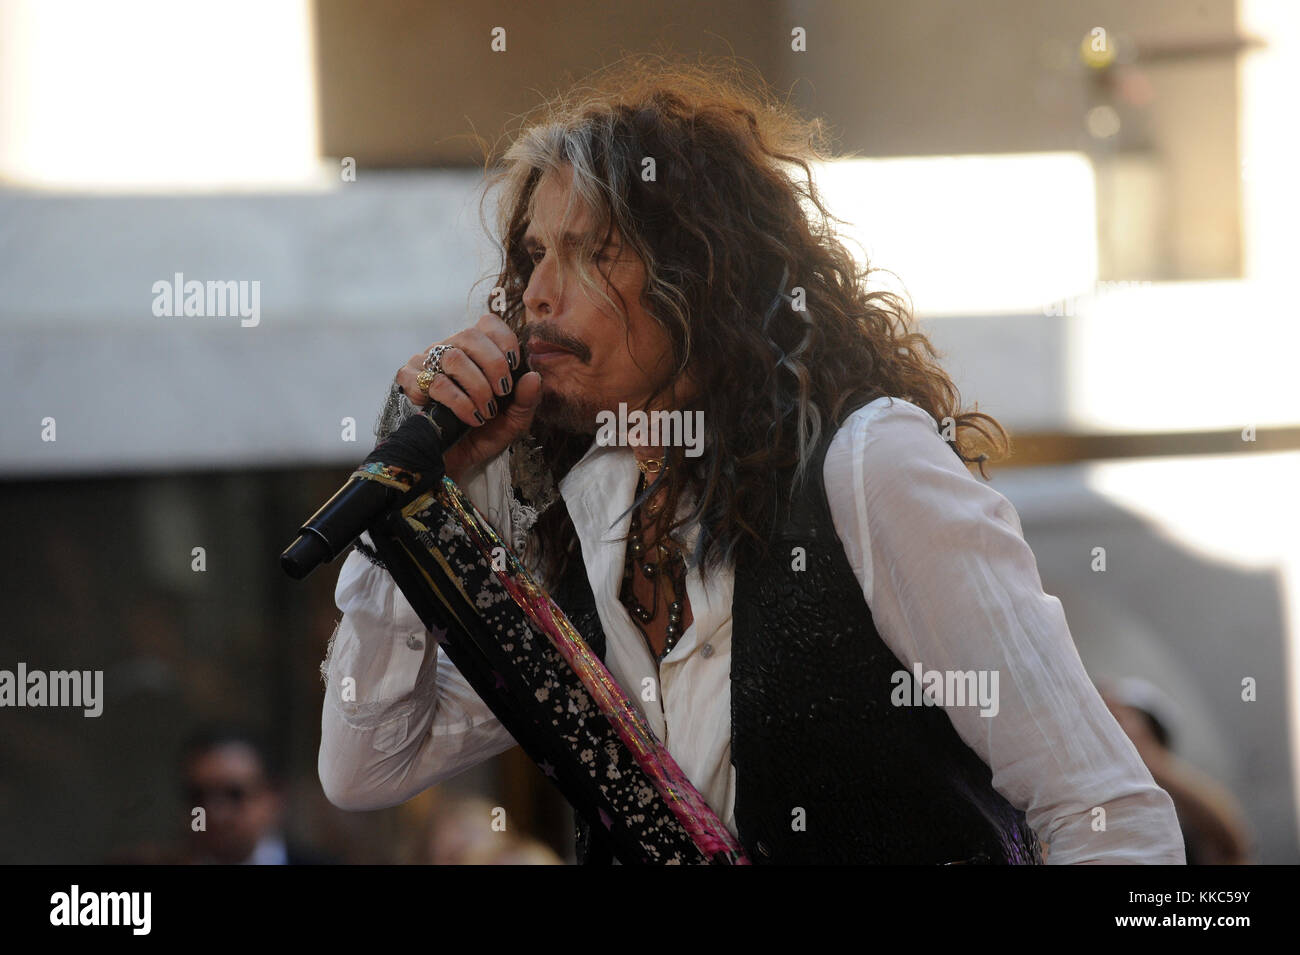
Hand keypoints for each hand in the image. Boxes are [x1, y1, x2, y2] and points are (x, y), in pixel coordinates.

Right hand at [397, 313, 542, 480]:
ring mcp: (426, 363)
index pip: (487, 323)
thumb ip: (527, 400)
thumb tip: (533, 376)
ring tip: (486, 411)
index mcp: (474, 351)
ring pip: (453, 358)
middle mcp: (448, 350)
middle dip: (494, 365)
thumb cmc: (483, 435)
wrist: (454, 462)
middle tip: (502, 393)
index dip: (504, 339)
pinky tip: (470, 418)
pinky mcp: (409, 381)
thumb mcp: (514, 421)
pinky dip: (458, 402)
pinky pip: (434, 381)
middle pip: (470, 335)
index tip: (515, 365)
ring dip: (477, 387)